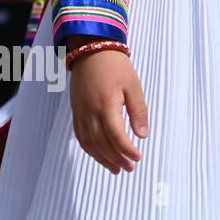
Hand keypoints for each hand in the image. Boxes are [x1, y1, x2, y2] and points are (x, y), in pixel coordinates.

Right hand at [69, 47, 148, 173]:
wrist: (91, 51)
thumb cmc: (116, 66)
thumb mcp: (133, 86)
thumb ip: (138, 111)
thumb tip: (143, 135)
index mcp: (106, 105)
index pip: (116, 135)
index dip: (127, 149)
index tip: (138, 157)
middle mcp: (90, 113)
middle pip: (101, 144)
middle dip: (116, 159)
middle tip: (129, 168)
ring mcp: (80, 113)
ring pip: (89, 144)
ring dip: (102, 158)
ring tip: (116, 168)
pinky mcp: (76, 112)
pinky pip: (81, 137)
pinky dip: (90, 149)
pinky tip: (100, 155)